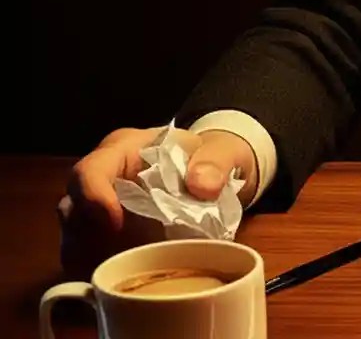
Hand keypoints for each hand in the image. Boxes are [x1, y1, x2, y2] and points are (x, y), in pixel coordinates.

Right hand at [59, 127, 257, 276]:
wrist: (213, 171)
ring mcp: (100, 208)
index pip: (90, 171)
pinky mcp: (106, 236)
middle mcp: (103, 179)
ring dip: (96, 258)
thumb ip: (216, 160)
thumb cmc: (210, 156)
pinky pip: (89, 257)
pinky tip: (128, 275)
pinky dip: (103, 269)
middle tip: (128, 254)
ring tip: (132, 266)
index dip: (93, 197)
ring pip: (75, 239)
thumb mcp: (222, 150)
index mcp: (124, 150)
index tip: (113, 224)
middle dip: (92, 238)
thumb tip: (202, 185)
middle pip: (73, 210)